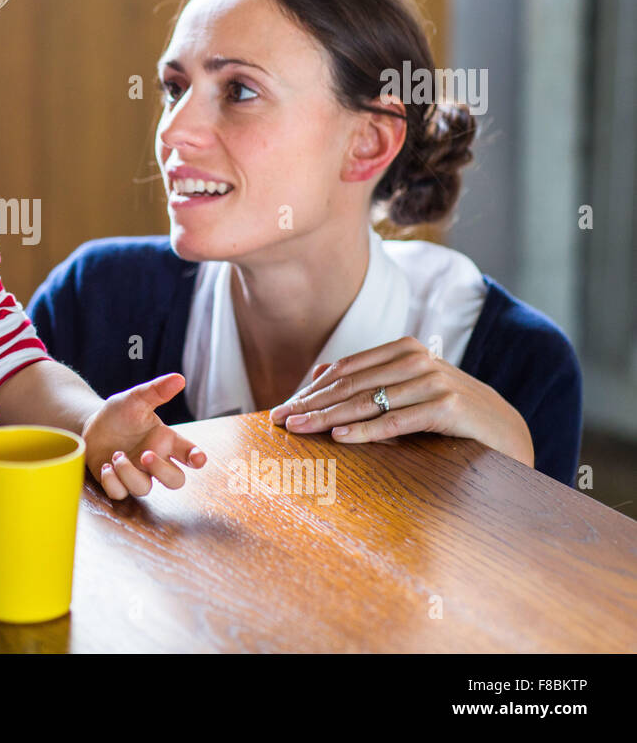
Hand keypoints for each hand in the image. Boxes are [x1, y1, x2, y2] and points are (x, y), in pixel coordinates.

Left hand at [82, 373, 206, 499]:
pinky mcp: (116, 482)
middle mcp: (154, 460)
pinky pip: (120, 493)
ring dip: (130, 474)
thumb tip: (179, 378)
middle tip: (145, 455)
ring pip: (145, 489)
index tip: (198, 459)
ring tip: (116, 455)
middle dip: (162, 471)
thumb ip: (157, 391)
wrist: (92, 424)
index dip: (197, 458)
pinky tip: (106, 466)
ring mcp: (136, 473)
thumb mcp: (136, 398)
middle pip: (175, 480)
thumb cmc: (120, 413)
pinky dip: (113, 483)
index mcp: (165, 440)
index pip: (189, 453)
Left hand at [269, 337, 533, 467]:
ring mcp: (434, 381)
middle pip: (352, 385)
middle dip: (311, 404)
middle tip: (279, 420)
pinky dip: (366, 430)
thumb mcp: (409, 390)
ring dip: (328, 417)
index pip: (346, 371)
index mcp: (405, 350)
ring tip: (298, 428)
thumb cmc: (450, 413)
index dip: (311, 390)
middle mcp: (418, 360)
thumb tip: (319, 373)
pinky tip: (339, 437)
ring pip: (368, 401)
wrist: (507, 432)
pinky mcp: (448, 407)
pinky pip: (396, 421)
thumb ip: (370, 379)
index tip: (281, 409)